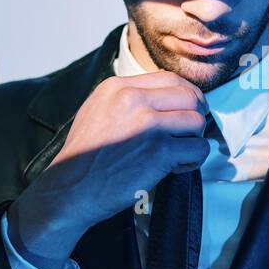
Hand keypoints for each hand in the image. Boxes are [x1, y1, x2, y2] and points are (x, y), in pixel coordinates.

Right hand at [6, 71, 208, 268]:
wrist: (70, 189)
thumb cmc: (84, 158)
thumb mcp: (97, 110)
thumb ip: (127, 98)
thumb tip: (163, 97)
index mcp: (118, 87)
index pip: (171, 79)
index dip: (187, 95)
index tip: (188, 110)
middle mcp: (133, 99)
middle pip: (190, 96)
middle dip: (196, 115)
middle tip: (188, 134)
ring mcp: (148, 124)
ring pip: (197, 121)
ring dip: (194, 139)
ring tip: (178, 154)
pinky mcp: (159, 151)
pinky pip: (198, 148)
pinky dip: (193, 160)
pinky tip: (176, 168)